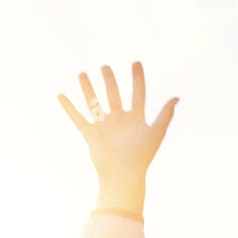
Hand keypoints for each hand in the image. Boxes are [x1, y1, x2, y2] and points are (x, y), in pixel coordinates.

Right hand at [58, 62, 177, 216]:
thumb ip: (165, 114)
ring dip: (87, 88)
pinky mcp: (91, 134)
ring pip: (94, 103)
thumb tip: (177, 97)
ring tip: (82, 74)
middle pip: (113, 95)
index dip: (137, 78)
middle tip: (105, 67)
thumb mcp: (156, 132)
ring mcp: (104, 126)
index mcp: (135, 118)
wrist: (123, 174)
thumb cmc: (142, 155)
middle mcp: (119, 120)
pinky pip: (77, 118)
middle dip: (109, 80)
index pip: (138, 93)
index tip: (136, 63)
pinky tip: (61, 96)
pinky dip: (69, 108)